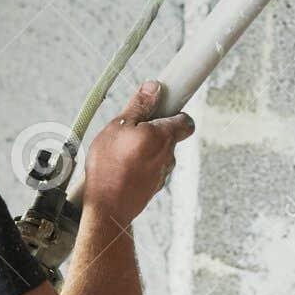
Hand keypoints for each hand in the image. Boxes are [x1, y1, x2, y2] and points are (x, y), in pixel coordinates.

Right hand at [81, 80, 194, 226]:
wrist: (108, 208)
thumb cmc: (110, 166)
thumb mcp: (119, 126)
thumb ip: (139, 106)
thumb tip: (154, 86)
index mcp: (164, 136)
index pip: (186, 121)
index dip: (176, 112)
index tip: (162, 108)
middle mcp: (169, 155)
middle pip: (169, 136)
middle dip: (154, 130)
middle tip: (132, 130)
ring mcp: (163, 173)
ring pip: (158, 153)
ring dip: (145, 149)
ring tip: (121, 152)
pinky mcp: (154, 187)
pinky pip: (151, 168)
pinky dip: (140, 165)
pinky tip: (122, 167)